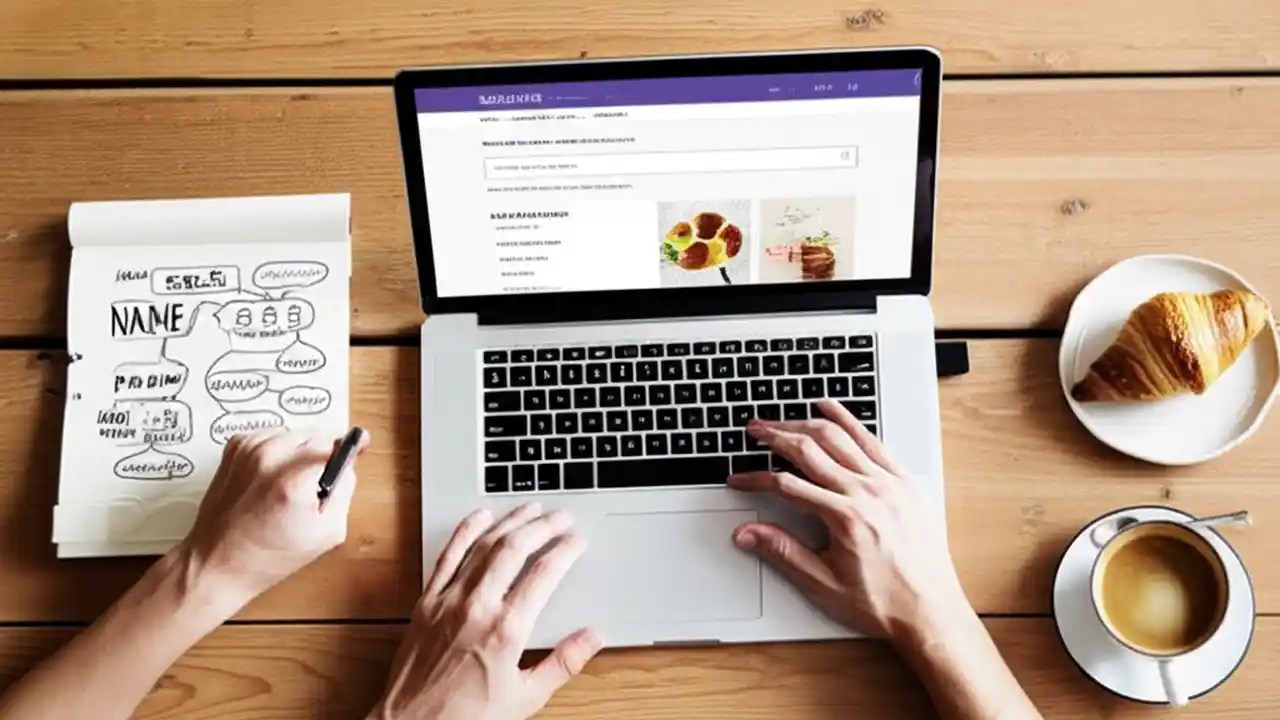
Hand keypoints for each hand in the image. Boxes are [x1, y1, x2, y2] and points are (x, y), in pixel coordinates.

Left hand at [178, 428, 369, 602]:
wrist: (218, 562)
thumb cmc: (269, 556)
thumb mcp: (328, 533)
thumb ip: (345, 490)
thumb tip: (347, 464)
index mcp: (294, 481)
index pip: (334, 443)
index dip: (348, 447)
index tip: (358, 445)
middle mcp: (269, 458)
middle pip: (315, 436)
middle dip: (323, 454)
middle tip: (317, 483)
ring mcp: (248, 450)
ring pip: (294, 434)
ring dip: (300, 451)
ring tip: (291, 483)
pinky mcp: (235, 448)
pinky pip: (272, 437)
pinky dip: (278, 452)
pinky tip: (273, 476)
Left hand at [371, 504, 601, 719]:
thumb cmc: (466, 717)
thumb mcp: (526, 697)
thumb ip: (563, 663)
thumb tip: (593, 638)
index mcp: (506, 630)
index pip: (544, 574)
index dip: (565, 550)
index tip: (577, 541)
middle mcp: (477, 607)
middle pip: (515, 549)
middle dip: (543, 526)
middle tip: (561, 516)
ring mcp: (449, 600)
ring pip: (484, 545)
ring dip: (510, 522)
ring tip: (530, 508)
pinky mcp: (427, 601)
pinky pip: (448, 556)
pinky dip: (465, 532)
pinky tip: (480, 517)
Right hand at [728, 399, 966, 642]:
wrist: (930, 612)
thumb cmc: (883, 602)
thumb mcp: (824, 584)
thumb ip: (783, 552)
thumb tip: (747, 534)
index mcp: (846, 519)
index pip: (787, 484)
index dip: (756, 479)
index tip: (739, 479)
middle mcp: (869, 494)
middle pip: (811, 450)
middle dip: (776, 436)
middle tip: (754, 430)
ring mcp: (890, 484)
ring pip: (840, 437)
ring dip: (806, 423)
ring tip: (782, 420)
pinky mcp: (905, 482)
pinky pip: (873, 440)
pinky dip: (848, 420)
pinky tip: (831, 409)